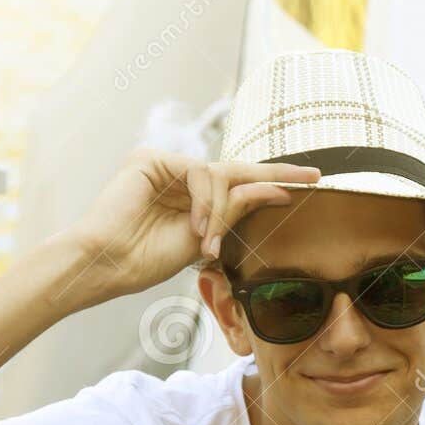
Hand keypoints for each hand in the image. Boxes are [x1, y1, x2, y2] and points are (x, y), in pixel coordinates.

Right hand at [66, 150, 319, 301]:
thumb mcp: (206, 237)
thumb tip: (278, 190)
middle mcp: (180, 176)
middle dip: (277, 172)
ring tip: (207, 241)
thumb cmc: (148, 259)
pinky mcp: (151, 159)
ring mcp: (166, 165)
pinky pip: (201, 174)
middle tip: (314, 175)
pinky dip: (206, 203)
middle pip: (237, 169)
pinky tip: (196, 227)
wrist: (109, 264)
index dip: (274, 181)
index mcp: (193, 196)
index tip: (312, 183)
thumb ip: (235, 212)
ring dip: (221, 211)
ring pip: (220, 177)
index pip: (239, 184)